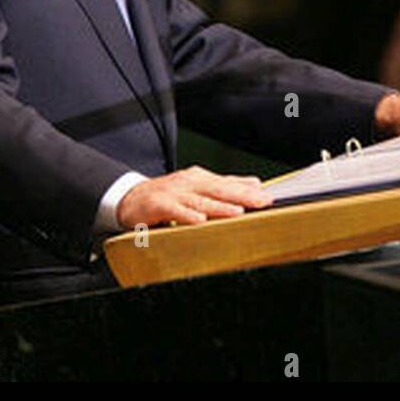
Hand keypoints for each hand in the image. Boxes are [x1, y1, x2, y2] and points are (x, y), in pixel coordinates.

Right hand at [115, 166, 272, 228]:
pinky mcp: (159, 205)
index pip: (229, 184)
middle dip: (242, 196)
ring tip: (238, 212)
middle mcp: (190, 183)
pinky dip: (187, 215)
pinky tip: (200, 221)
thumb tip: (255, 183)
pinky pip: (175, 211)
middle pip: (220, 190)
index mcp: (201, 179)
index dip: (249, 190)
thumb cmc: (167, 195)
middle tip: (262, 202)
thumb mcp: (198, 188)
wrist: (130, 197)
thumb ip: (226, 186)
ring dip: (220, 207)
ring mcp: (174, 193)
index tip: (269, 197)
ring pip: (201, 201)